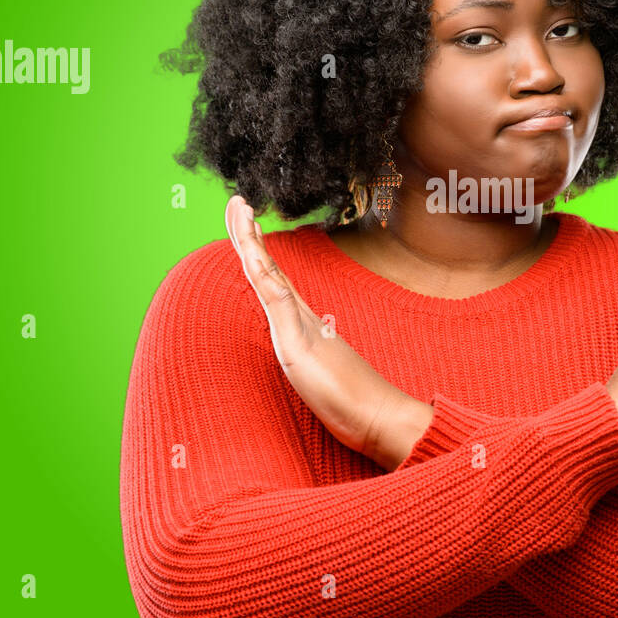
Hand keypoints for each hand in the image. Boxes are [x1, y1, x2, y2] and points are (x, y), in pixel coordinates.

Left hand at [226, 196, 431, 469]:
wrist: (380, 416)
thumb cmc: (355, 401)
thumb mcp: (324, 374)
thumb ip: (318, 356)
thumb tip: (315, 348)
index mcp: (302, 323)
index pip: (273, 279)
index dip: (258, 250)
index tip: (249, 222)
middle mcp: (301, 316)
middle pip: (267, 266)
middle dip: (248, 233)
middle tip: (237, 201)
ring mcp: (300, 324)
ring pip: (267, 273)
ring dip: (250, 240)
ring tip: (240, 210)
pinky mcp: (299, 340)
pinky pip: (276, 299)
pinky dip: (263, 273)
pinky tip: (251, 253)